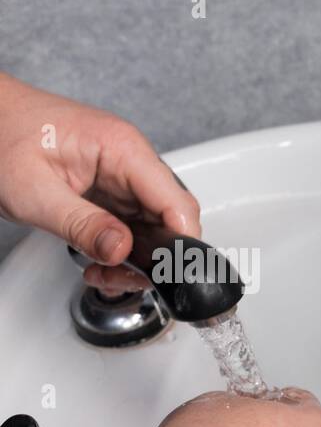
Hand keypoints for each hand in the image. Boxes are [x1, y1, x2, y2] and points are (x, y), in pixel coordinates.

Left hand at [0, 72, 200, 295]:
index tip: (163, 274)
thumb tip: (123, 251)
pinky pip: (133, 225)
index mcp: (123, 149)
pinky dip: (123, 249)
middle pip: (172, 220)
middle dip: (154, 258)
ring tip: (103, 271)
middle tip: (119, 277)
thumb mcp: (34, 191)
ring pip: (155, 228)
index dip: (179, 244)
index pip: (178, 203)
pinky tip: (101, 258)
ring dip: (137, 258)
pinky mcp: (113, 189)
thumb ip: (82, 225)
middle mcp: (131, 160)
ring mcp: (123, 176)